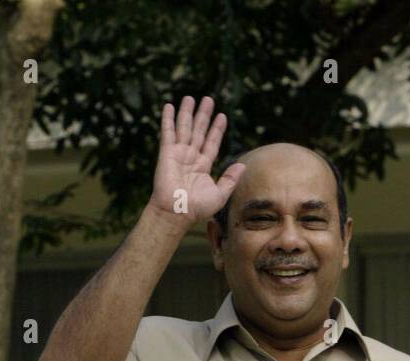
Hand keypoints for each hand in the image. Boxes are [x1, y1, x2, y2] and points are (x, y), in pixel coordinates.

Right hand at [148, 96, 244, 224]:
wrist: (176, 212)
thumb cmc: (197, 208)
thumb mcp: (220, 194)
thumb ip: (231, 179)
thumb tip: (243, 165)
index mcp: (203, 166)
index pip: (212, 143)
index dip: (216, 130)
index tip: (222, 116)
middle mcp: (191, 158)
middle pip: (199, 131)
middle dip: (203, 115)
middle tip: (208, 99)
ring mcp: (178, 154)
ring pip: (184, 128)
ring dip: (187, 113)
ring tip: (190, 98)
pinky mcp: (166, 153)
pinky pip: (167, 132)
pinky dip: (167, 119)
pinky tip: (169, 106)